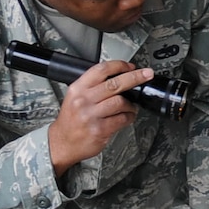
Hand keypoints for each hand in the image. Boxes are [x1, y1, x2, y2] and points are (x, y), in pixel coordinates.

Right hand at [47, 59, 156, 176]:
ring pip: (120, 102)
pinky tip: (127, 117)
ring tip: (131, 107)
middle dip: (135, 77)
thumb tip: (119, 77)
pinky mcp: (100, 130)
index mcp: (77, 89)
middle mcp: (83, 100)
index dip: (120, 65)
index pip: (101, 70)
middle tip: (146, 74)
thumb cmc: (71, 120)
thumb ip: (93, 87)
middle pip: (115, 83)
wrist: (62, 143)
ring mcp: (91, 115)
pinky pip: (122, 119)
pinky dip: (129, 117)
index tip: (131, 66)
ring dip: (131, 104)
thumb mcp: (74, 97)